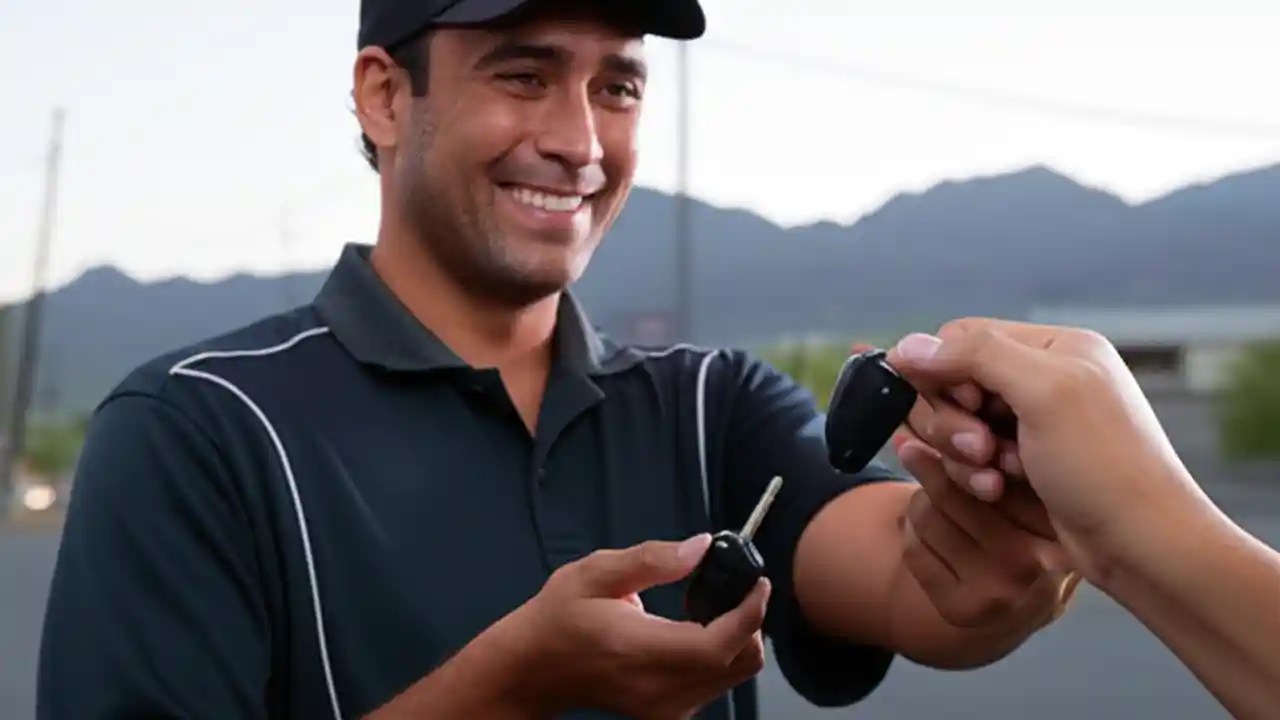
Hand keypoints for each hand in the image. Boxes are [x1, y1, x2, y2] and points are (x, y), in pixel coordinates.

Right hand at [507, 535, 770, 719]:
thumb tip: (701, 547)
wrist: (533, 670)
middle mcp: (659, 690)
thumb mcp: (595, 572)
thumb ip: (652, 559)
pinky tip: (693, 631)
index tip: (757, 582)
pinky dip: (720, 655)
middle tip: (732, 587)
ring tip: (708, 607)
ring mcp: (665, 711)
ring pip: (735, 676)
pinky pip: (716, 685)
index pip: (717, 644)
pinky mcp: (668, 717)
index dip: (749, 613)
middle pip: (739, 663)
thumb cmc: (559, 616)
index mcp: (639, 651)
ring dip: (737, 637)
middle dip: (748, 622)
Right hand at [885, 318, 1204, 582]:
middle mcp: (1042, 378)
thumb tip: (907, 346)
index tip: (968, 409)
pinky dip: (974, 474)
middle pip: (951, 382)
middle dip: (954, 420)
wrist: (1141, 544)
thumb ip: (975, 355)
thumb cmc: (1104, 466)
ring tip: (994, 479)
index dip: (947, 373)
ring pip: (954, 423)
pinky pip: (968, 457)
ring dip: (961, 454)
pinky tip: (998, 490)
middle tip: (979, 450)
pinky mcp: (1022, 463)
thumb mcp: (1044, 392)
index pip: (962, 337)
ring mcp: (1031, 424)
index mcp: (1054, 347)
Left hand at [896, 437, 1073, 632]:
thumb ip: (998, 457)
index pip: (993, 466)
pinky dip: (912, 529)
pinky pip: (913, 547)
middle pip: (955, 488)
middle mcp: (1035, 562)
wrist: (1027, 603)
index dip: (966, 447)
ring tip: (932, 498)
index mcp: (1062, 523)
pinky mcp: (959, 610)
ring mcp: (997, 590)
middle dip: (933, 467)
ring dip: (921, 500)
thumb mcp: (1035, 488)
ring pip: (927, 514)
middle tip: (916, 451)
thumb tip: (925, 426)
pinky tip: (930, 529)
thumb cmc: (1033, 527)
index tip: (952, 437)